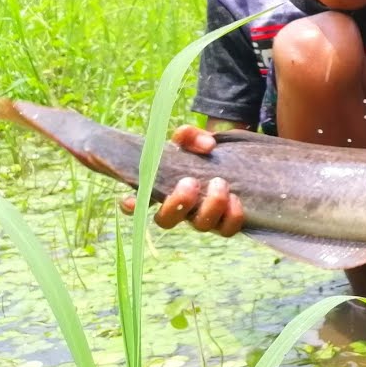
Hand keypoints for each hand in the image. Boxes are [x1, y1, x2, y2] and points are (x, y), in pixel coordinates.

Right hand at [118, 124, 245, 235]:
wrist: (231, 159)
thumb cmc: (203, 152)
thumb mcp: (194, 139)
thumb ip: (192, 136)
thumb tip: (207, 146)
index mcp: (163, 189)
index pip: (137, 204)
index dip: (131, 207)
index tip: (130, 202)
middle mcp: (179, 209)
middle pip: (166, 221)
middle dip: (177, 203)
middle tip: (190, 181)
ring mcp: (201, 218)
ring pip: (200, 225)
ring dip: (210, 205)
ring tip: (219, 183)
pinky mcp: (224, 222)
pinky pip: (227, 230)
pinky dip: (232, 216)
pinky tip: (235, 198)